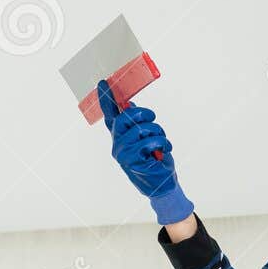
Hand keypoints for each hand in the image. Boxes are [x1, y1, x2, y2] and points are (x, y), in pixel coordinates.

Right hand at [98, 79, 194, 225]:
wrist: (163, 186)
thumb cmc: (156, 161)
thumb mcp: (148, 139)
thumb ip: (137, 124)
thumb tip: (130, 105)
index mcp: (120, 137)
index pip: (111, 116)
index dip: (107, 99)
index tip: (103, 83)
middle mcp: (117, 144)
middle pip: (126, 117)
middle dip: (144, 114)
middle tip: (153, 119)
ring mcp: (122, 152)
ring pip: (141, 128)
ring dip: (158, 133)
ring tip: (161, 143)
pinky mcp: (131, 160)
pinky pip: (149, 141)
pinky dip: (162, 143)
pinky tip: (163, 151)